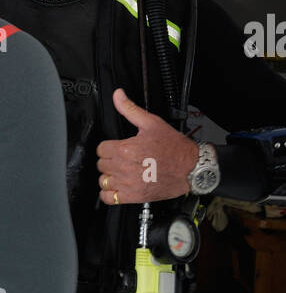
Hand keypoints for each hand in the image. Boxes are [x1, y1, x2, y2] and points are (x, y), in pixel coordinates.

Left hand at [96, 89, 198, 203]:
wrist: (191, 168)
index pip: (100, 149)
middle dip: (109, 160)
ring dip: (109, 176)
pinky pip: (108, 197)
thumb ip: (130, 109)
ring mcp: (128, 184)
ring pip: (103, 180)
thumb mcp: (152, 123)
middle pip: (101, 164)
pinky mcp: (133, 196)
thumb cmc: (174, 147)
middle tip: (122, 158)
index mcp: (127, 149)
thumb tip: (118, 95)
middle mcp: (125, 168)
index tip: (116, 148)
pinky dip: (109, 193)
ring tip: (121, 171)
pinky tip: (118, 186)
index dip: (108, 147)